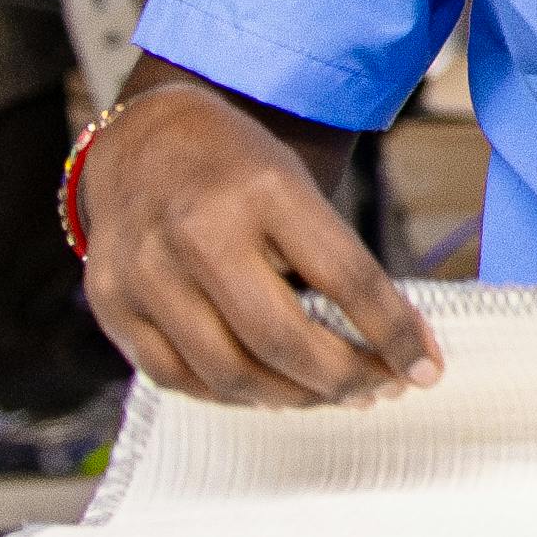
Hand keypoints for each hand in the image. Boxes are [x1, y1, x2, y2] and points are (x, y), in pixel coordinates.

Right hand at [79, 92, 436, 406]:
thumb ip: (339, 261)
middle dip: (343, 378)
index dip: (393, 333)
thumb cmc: (237, 169)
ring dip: (293, 398)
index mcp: (262, 190)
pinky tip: (269, 390)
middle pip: (281, 339)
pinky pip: (177, 378)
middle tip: (379, 389)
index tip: (426, 368)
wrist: (143, 138)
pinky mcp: (111, 304)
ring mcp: (145, 272)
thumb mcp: (298, 187)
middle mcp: (196, 231)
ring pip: (228, 372)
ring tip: (332, 395)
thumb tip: (399, 344)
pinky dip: (231, 395)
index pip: (345, 277)